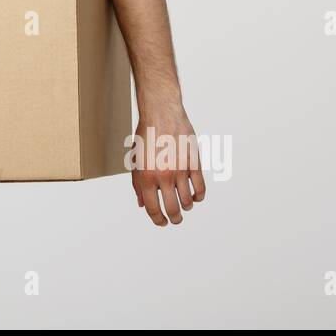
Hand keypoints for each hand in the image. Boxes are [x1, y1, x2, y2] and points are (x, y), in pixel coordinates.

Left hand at [130, 107, 205, 225]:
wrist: (160, 113)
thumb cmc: (146, 136)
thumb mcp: (136, 161)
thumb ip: (138, 184)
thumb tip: (142, 204)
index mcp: (145, 177)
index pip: (153, 209)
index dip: (158, 220)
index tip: (162, 222)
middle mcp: (162, 177)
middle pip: (173, 209)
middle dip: (174, 218)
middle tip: (175, 219)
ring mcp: (180, 171)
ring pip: (188, 201)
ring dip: (186, 207)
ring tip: (184, 205)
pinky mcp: (194, 163)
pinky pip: (200, 188)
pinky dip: (199, 196)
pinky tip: (196, 196)